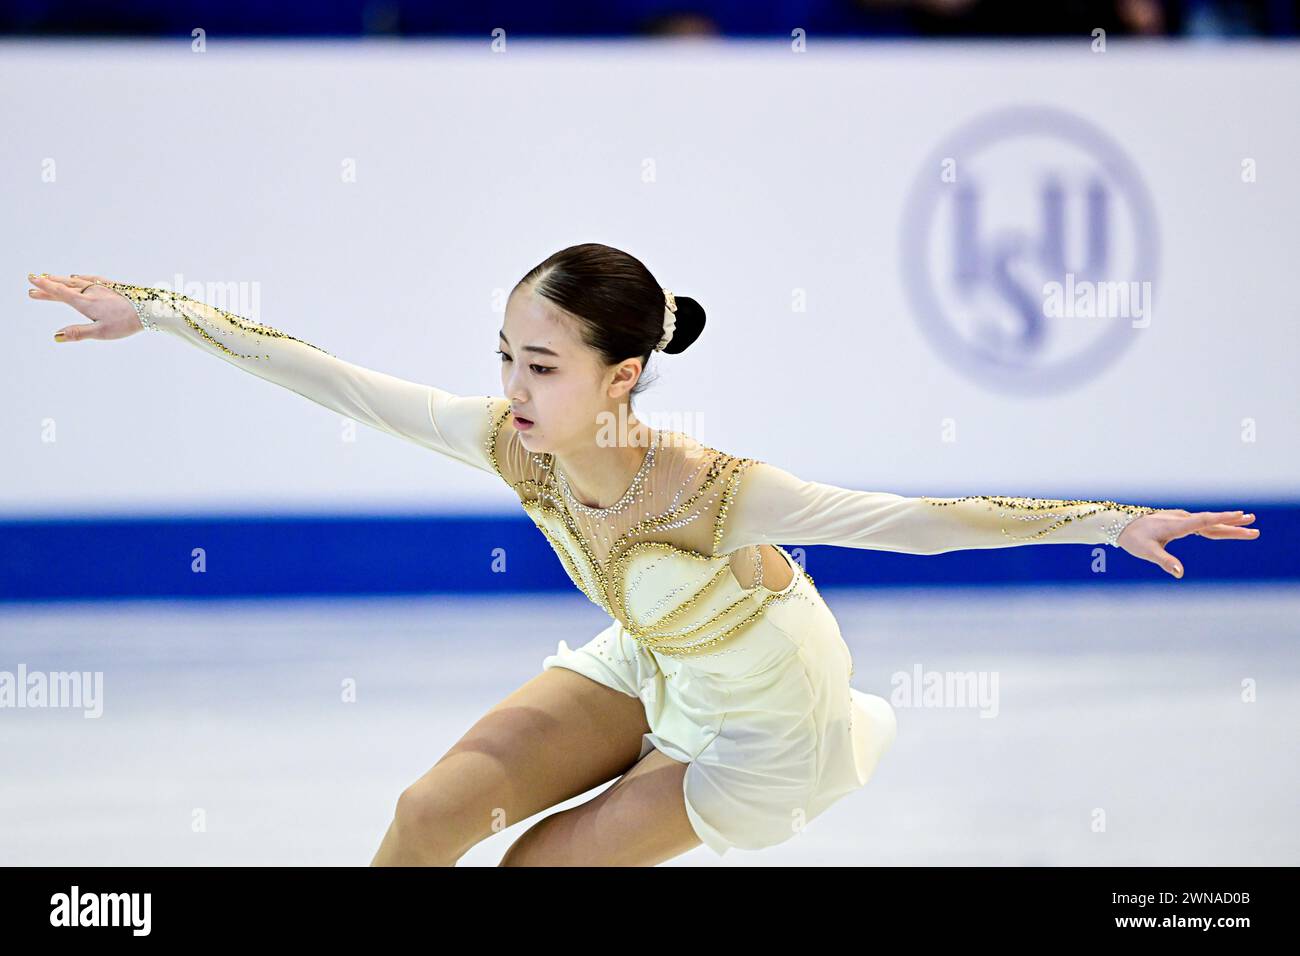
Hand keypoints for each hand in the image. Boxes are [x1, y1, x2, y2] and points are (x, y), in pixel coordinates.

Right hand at [27, 273, 140, 341]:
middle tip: (33, 282)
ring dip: (61, 279)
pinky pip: (91, 278)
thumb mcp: (101, 332)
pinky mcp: (113, 285)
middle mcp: (91, 291)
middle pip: (65, 286)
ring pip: (76, 281)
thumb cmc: (127, 323)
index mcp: (86, 303)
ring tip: (49, 278)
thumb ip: (78, 333)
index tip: (31, 281)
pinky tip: (78, 276)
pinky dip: (80, 277)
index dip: (44, 287)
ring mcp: (102, 286)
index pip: (60, 293)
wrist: (151, 309)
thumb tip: (56, 336)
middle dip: (48, 284)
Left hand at [1117, 509, 1258, 578]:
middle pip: (1211, 522)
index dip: (1223, 519)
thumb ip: (1165, 561)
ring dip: (1227, 522)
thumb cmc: (1133, 538)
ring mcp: (1180, 519)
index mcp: (1176, 525)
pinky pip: (1201, 524)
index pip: (1204, 521)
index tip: (1240, 516)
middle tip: (1255, 524)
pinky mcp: (1179, 521)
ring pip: (1208, 522)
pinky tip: (1224, 526)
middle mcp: (1181, 519)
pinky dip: (1216, 525)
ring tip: (1247, 521)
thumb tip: (1180, 574)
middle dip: (1233, 524)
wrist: (1121, 524)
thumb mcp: (1147, 552)